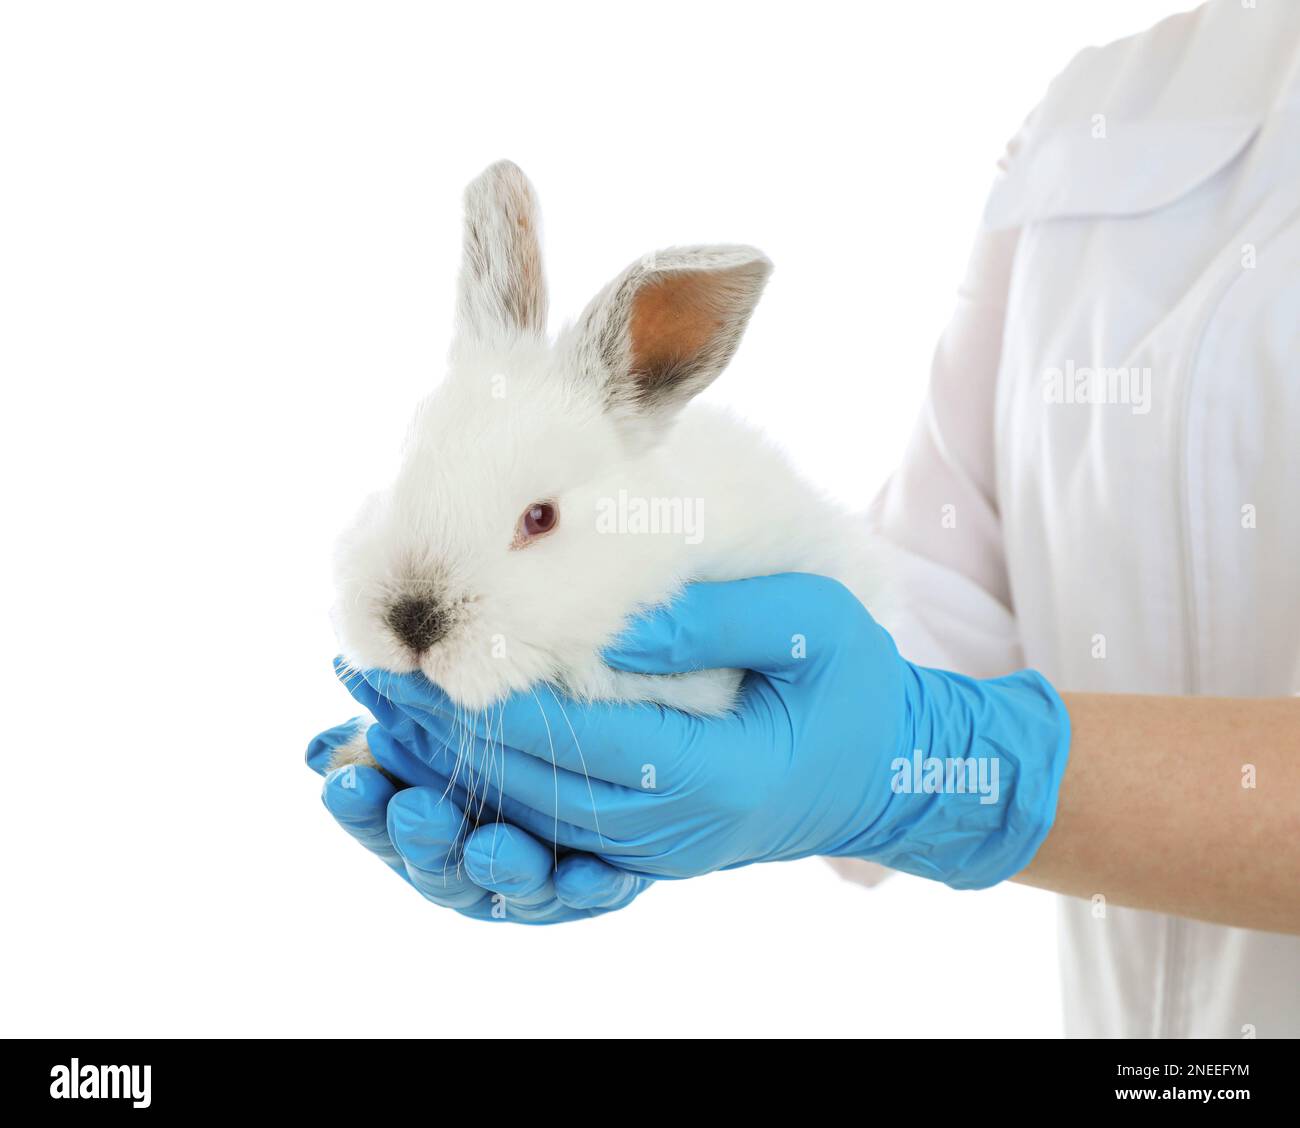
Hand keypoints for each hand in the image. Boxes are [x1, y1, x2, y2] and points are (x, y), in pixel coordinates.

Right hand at [306, 717, 650, 922]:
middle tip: (415, 810)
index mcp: (429, 825)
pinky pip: (592, 891)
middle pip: (439, 867)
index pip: (382, 822)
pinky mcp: (598, 883)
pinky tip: (579, 871)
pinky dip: (584, 885)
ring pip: (513, 886)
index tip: (347, 783)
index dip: (363, 809)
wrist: (611, 759)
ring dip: (500, 867)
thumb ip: (392, 733)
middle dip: (426, 840)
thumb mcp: (444, 729)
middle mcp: (475, 866)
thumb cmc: (501, 740)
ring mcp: (535, 881)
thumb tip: (320, 749)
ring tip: (490, 845)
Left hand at [342, 574, 1070, 888]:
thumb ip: (715, 615)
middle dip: (438, 735)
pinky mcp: (639, 850)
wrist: (880, 776)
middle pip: (530, 788)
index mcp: (711, 777)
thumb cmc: (852, 687)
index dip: (484, 703)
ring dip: (443, 774)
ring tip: (373, 719)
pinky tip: (430, 763)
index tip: (408, 658)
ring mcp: (651, 852)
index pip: (575, 738)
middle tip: (360, 675)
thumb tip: (611, 614)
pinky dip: (481, 800)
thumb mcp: (810, 625)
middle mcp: (669, 833)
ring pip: (525, 822)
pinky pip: (546, 836)